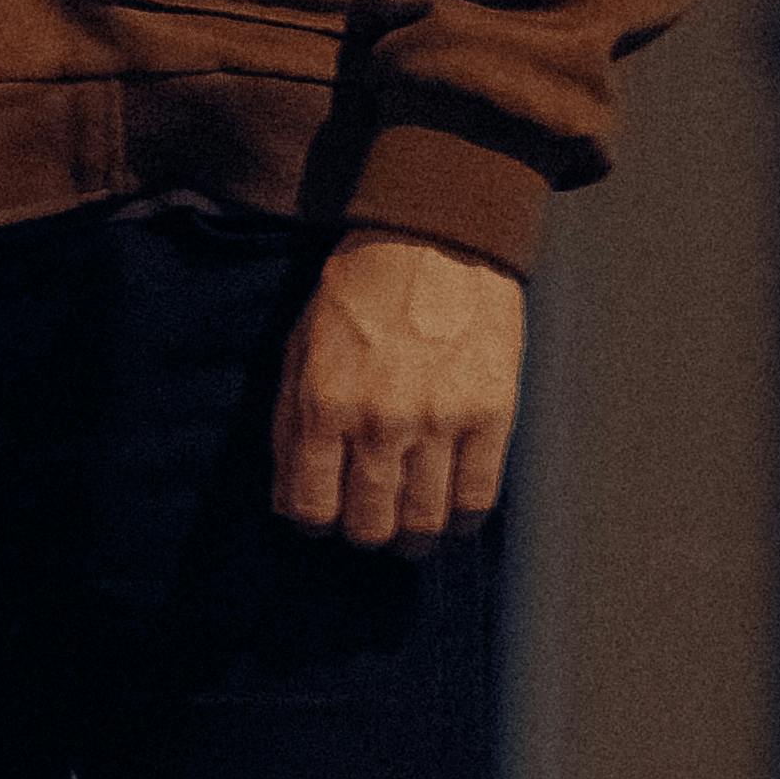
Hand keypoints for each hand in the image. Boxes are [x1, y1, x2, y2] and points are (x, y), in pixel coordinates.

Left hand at [271, 232, 525, 551]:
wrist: (434, 240)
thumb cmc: (359, 294)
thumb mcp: (299, 348)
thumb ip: (289, 426)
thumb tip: (289, 501)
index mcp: (324, 404)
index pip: (312, 509)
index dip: (316, 527)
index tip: (325, 520)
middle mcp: (380, 421)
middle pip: (369, 526)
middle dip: (366, 535)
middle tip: (371, 524)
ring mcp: (440, 420)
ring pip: (423, 522)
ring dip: (413, 538)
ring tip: (411, 529)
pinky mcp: (491, 414)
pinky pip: (476, 498)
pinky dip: (461, 521)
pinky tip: (452, 514)